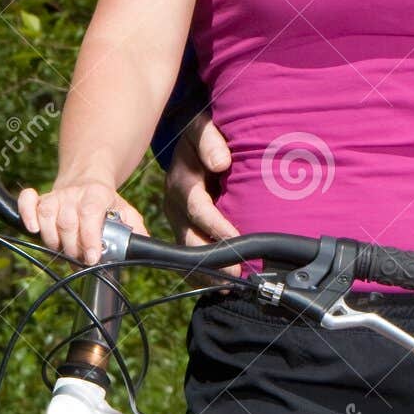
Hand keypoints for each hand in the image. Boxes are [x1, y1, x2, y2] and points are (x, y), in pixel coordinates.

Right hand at [17, 178, 147, 265]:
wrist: (86, 180)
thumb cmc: (105, 202)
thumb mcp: (125, 211)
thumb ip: (134, 228)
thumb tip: (143, 245)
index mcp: (97, 194)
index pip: (90, 214)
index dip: (90, 237)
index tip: (93, 258)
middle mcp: (74, 193)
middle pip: (67, 222)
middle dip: (73, 248)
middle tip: (81, 260)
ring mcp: (56, 195)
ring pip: (47, 216)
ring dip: (53, 240)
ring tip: (64, 252)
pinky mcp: (41, 198)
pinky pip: (27, 201)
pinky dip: (27, 214)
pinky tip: (33, 229)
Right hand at [163, 108, 240, 276]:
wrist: (188, 135)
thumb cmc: (204, 133)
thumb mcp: (202, 127)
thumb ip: (210, 140)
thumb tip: (221, 162)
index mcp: (182, 180)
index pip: (198, 208)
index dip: (217, 226)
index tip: (237, 240)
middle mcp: (175, 203)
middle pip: (190, 237)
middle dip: (212, 258)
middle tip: (235, 273)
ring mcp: (177, 217)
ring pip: (188, 249)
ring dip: (208, 270)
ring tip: (228, 286)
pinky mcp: (183, 226)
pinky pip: (189, 252)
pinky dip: (203, 270)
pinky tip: (220, 285)